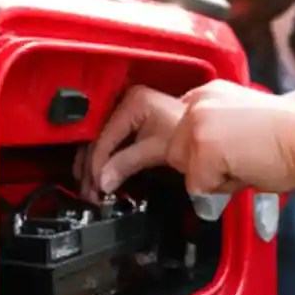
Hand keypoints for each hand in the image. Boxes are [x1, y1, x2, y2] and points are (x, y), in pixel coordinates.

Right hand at [75, 84, 184, 200]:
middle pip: (97, 139)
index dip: (97, 164)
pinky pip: (109, 143)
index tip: (95, 185)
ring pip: (100, 142)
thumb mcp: (156, 149)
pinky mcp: (128, 123)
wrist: (205, 129)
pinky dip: (104, 162)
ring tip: (91, 190)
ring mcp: (125, 111)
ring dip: (94, 167)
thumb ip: (127, 163)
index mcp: (131, 102)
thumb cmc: (187, 132)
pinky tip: (99, 177)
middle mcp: (124, 102)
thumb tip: (104, 182)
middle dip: (92, 168)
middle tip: (89, 192)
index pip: (104, 136)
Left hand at [166, 80, 294, 194]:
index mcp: (207, 92)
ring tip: (245, 163)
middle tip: (242, 159)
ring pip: (185, 171)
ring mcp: (199, 122)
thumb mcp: (242, 121)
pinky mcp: (204, 146)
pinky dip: (222, 189)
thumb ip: (215, 132)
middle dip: (205, 167)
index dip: (205, 153)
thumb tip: (196, 163)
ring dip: (212, 178)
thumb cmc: (289, 139)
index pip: (182, 134)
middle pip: (176, 153)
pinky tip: (247, 170)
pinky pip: (198, 187)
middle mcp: (198, 102)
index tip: (233, 150)